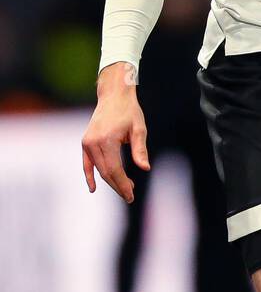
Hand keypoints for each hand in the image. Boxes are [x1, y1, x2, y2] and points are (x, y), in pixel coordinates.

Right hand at [81, 61, 149, 202]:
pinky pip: (86, 163)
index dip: (122, 185)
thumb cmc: (129, 111)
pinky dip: (89, 175)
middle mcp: (93, 142)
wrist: (113, 95)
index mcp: (107, 140)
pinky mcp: (85, 142)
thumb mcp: (139, 129)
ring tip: (125, 188)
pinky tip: (93, 189)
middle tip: (130, 195)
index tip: (131, 195)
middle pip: (105, 172)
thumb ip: (140, 149)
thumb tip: (145, 168)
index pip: (114, 170)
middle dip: (118, 185)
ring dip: (110, 181)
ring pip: (98, 169)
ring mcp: (87, 142)